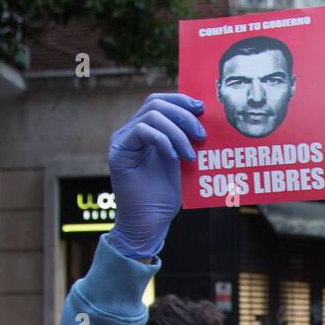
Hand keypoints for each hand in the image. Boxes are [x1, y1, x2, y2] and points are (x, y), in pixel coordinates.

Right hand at [106, 92, 206, 259]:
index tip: (202, 108)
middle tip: (201, 135)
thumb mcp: (181, 161)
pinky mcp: (119, 151)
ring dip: (177, 132)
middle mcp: (131, 131)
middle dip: (183, 115)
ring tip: (190, 155)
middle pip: (155, 103)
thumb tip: (204, 118)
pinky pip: (143, 131)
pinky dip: (163, 140)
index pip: (159, 101)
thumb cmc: (164, 197)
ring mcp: (124, 140)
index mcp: (146, 130)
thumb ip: (184, 139)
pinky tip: (174, 158)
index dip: (181, 100)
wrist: (149, 223)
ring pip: (152, 115)